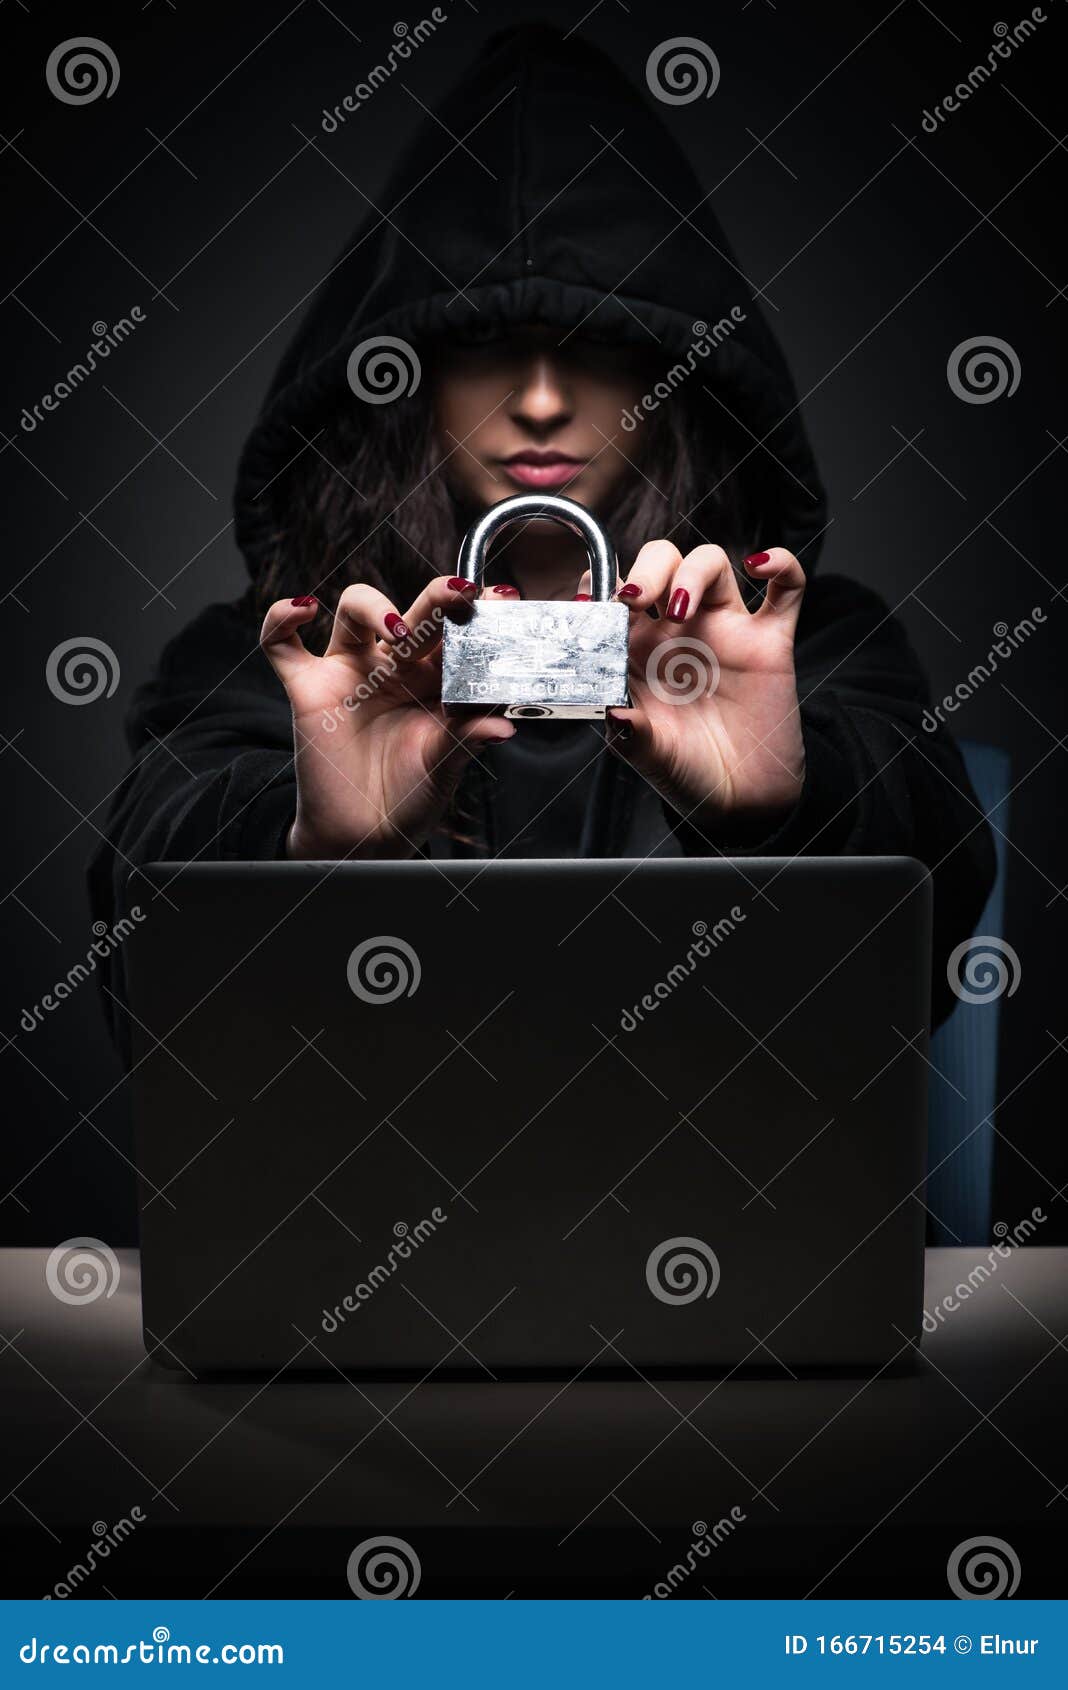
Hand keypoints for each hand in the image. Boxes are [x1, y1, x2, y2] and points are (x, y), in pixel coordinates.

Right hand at [260, 577, 514, 858]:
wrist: (365, 836)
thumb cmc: (411, 797)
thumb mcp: (445, 767)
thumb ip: (467, 738)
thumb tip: (504, 727)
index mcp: (436, 679)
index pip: (456, 631)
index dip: (474, 611)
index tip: (500, 596)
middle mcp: (394, 667)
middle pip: (413, 612)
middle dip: (437, 598)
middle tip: (460, 592)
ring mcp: (350, 672)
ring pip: (354, 610)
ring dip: (374, 606)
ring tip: (397, 629)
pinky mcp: (308, 689)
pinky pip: (282, 645)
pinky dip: (280, 619)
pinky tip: (302, 607)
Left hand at [603, 542, 805, 835]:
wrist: (738, 800)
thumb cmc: (684, 772)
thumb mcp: (648, 756)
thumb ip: (631, 733)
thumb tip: (615, 712)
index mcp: (638, 649)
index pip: (614, 591)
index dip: (600, 583)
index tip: (590, 603)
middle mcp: (678, 631)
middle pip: (662, 562)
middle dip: (647, 569)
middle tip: (636, 599)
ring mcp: (725, 631)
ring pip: (711, 563)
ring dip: (693, 572)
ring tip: (680, 608)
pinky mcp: (769, 643)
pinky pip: (788, 589)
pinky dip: (781, 564)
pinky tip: (759, 566)